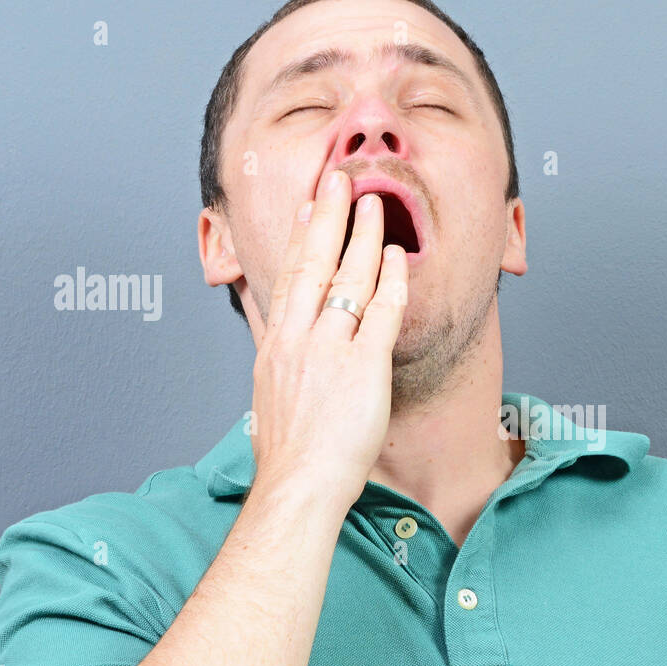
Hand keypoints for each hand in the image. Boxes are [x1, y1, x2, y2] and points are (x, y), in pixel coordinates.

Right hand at [249, 170, 408, 508]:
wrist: (297, 486)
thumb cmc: (288, 457)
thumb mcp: (269, 395)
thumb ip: (275, 359)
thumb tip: (276, 340)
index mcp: (277, 345)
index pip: (289, 277)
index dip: (302, 237)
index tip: (310, 206)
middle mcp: (300, 338)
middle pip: (315, 262)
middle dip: (329, 216)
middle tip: (339, 179)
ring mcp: (331, 350)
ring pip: (349, 277)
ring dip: (364, 235)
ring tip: (375, 203)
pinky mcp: (363, 367)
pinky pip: (380, 311)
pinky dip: (390, 279)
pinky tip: (397, 256)